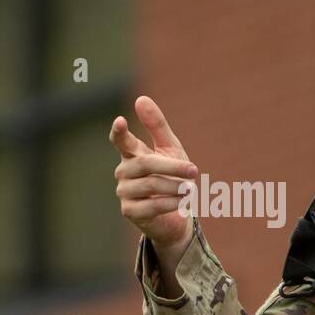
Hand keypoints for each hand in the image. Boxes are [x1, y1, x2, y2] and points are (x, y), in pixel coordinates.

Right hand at [110, 95, 197, 252]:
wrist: (177, 215)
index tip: (120, 121)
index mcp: (132, 154)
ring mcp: (124, 192)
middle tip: (194, 170)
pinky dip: (172, 202)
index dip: (119, 132)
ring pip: (150, 185)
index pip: (121, 140)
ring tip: (191, 189)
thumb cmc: (172, 177)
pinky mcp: (130, 212)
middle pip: (145, 164)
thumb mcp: (170, 149)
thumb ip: (157, 126)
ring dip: (175, 186)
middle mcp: (123, 172)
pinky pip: (152, 205)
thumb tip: (140, 99)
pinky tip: (183, 202)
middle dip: (172, 167)